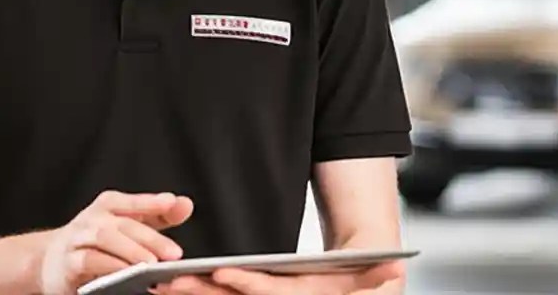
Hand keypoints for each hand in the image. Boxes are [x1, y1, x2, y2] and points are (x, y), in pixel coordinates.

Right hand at [38, 190, 194, 294]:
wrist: (52, 261)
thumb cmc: (99, 243)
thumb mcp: (126, 226)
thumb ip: (157, 216)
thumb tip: (185, 204)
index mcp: (109, 205)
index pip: (133, 201)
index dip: (152, 202)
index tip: (173, 203)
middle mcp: (93, 217)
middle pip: (124, 223)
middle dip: (150, 238)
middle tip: (174, 253)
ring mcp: (78, 237)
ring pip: (105, 238)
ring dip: (130, 250)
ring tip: (151, 264)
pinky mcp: (69, 260)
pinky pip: (89, 260)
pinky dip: (109, 265)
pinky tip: (125, 274)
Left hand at [154, 260, 404, 294]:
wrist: (361, 284)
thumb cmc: (364, 276)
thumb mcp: (374, 274)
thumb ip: (378, 271)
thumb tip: (395, 266)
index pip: (277, 293)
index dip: (249, 285)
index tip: (220, 272)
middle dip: (205, 294)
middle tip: (171, 283)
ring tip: (162, 284)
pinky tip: (173, 289)